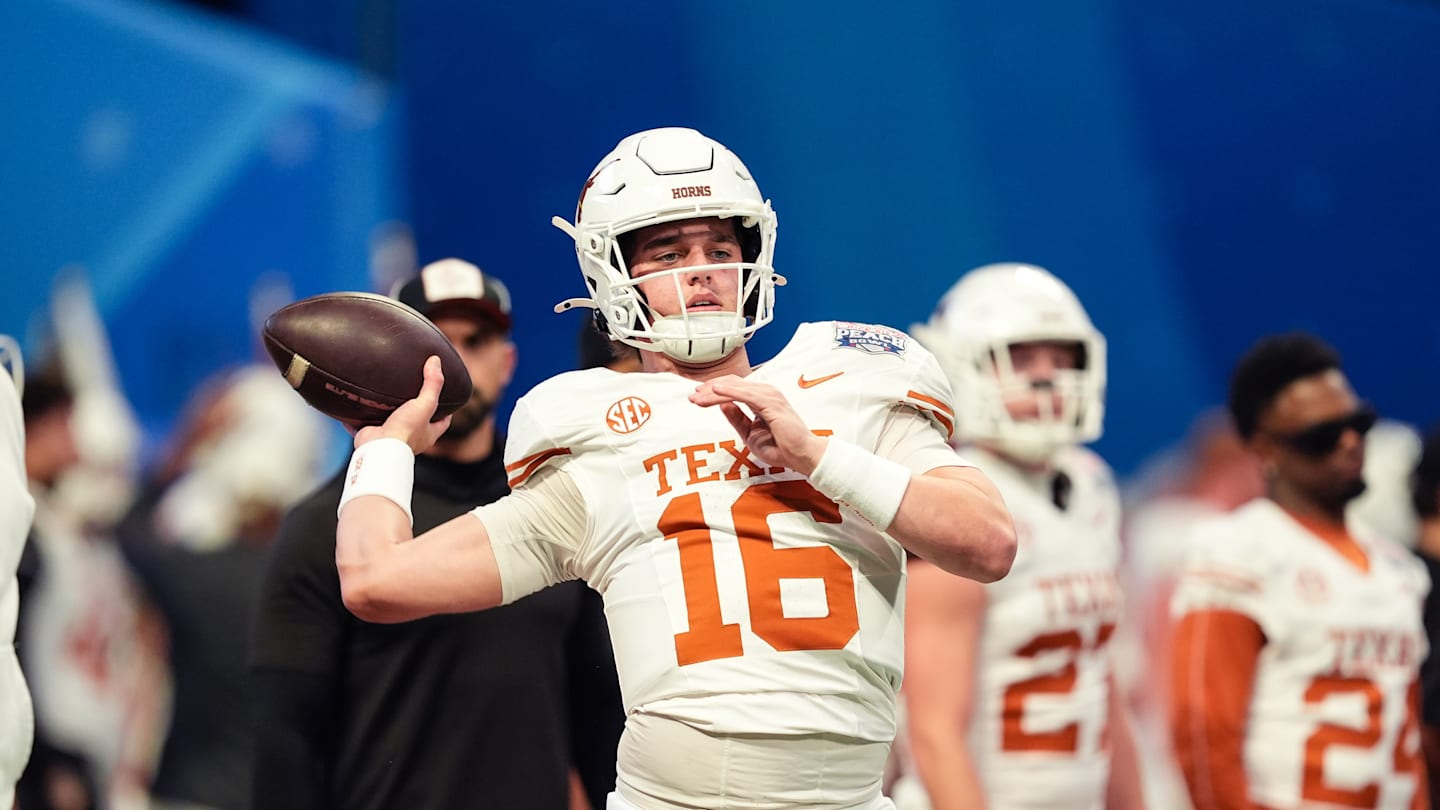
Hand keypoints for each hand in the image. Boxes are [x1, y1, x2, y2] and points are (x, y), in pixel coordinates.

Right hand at [354, 355, 452, 452]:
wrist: (378, 448)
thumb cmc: (405, 431)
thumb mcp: (425, 404)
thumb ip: (432, 383)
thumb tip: (436, 361)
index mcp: (427, 434)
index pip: (443, 421)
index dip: (446, 410)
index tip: (445, 398)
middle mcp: (411, 438)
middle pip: (417, 421)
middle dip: (415, 409)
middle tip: (412, 392)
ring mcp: (391, 437)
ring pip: (391, 422)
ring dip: (388, 411)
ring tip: (385, 394)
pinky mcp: (372, 435)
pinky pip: (366, 423)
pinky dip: (362, 415)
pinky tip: (359, 403)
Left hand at [689, 375, 826, 474]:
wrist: (801, 456)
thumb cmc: (781, 446)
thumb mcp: (750, 433)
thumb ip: (737, 418)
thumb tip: (722, 406)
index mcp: (761, 398)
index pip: (734, 387)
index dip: (713, 390)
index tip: (696, 397)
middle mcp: (765, 393)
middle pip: (732, 383)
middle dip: (709, 388)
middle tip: (692, 396)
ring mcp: (769, 396)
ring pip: (735, 387)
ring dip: (714, 391)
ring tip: (698, 397)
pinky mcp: (771, 403)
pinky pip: (745, 394)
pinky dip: (729, 392)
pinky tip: (715, 392)